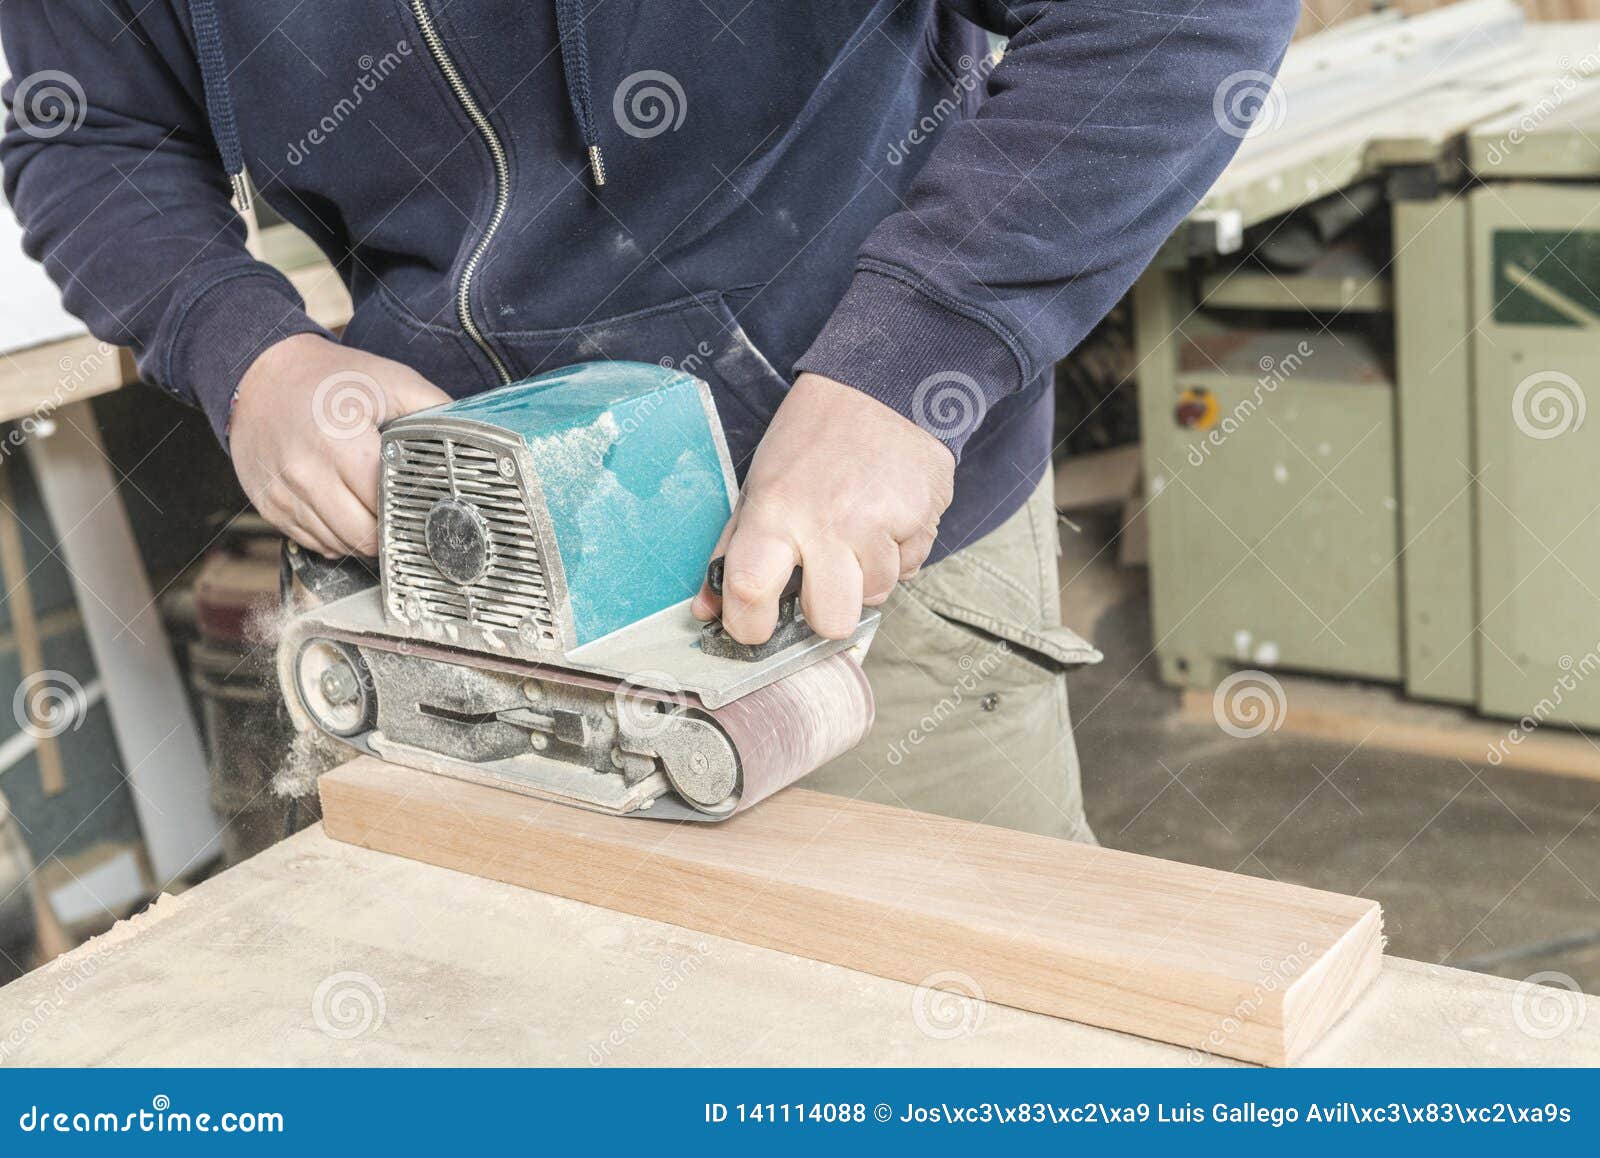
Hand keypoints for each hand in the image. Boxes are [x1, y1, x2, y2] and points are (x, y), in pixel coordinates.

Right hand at [230, 333, 450, 556]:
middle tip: (404, 519)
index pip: (385, 502)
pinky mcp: (268, 506)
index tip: (427, 510)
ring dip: (362, 538)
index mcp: (340, 442)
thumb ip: (433, 409)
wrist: (258, 374)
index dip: (410, 510)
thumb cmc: (328, 377)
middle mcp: (306, 473)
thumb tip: (472, 435)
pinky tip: (344, 513)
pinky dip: (333, 536)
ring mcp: (284, 493)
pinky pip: (311, 542)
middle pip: (361, 536)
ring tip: (375, 514)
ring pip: (337, 545)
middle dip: (389, 532)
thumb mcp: (389, 379)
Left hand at [691, 372, 954, 642]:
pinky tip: (888, 518)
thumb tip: (709, 610)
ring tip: (859, 532)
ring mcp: (877, 522)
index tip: (754, 626)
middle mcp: (826, 521)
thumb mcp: (760, 484)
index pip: (749, 590)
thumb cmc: (812, 439)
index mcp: (774, 511)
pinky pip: (909, 569)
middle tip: (824, 581)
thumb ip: (733, 550)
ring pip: (875, 596)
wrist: (882, 387)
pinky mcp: (920, 519)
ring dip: (867, 575)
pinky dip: (898, 554)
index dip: (749, 626)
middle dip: (828, 613)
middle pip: (831, 621)